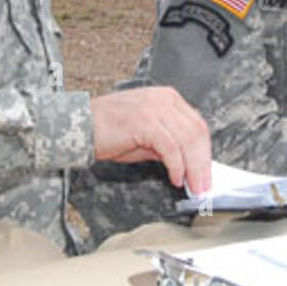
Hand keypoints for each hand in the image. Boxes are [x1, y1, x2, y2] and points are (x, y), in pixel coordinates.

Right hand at [91, 86, 211, 193]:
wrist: (80, 125)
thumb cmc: (109, 131)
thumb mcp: (146, 137)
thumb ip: (169, 146)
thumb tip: (189, 165)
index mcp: (168, 99)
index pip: (197, 125)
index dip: (205, 153)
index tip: (206, 175)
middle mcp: (164, 99)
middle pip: (197, 132)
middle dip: (203, 164)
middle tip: (203, 186)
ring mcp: (155, 108)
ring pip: (187, 140)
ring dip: (194, 168)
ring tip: (193, 187)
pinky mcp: (145, 121)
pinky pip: (170, 147)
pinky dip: (177, 166)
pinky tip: (175, 178)